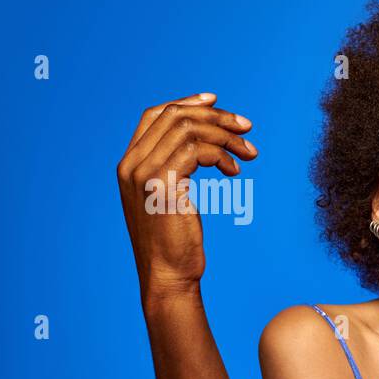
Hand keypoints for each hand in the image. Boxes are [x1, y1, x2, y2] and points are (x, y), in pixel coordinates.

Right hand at [115, 92, 257, 302]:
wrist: (168, 276)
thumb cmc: (176, 242)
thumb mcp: (171, 198)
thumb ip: (175, 169)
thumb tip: (202, 145)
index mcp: (129, 163)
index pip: (154, 115)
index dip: (186, 102)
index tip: (217, 101)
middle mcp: (131, 164)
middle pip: (174, 116)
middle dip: (216, 116)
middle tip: (247, 128)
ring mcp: (144, 173)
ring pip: (188, 129)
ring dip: (225, 136)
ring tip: (249, 154)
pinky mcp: (163, 185)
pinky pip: (196, 151)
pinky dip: (221, 154)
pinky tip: (235, 172)